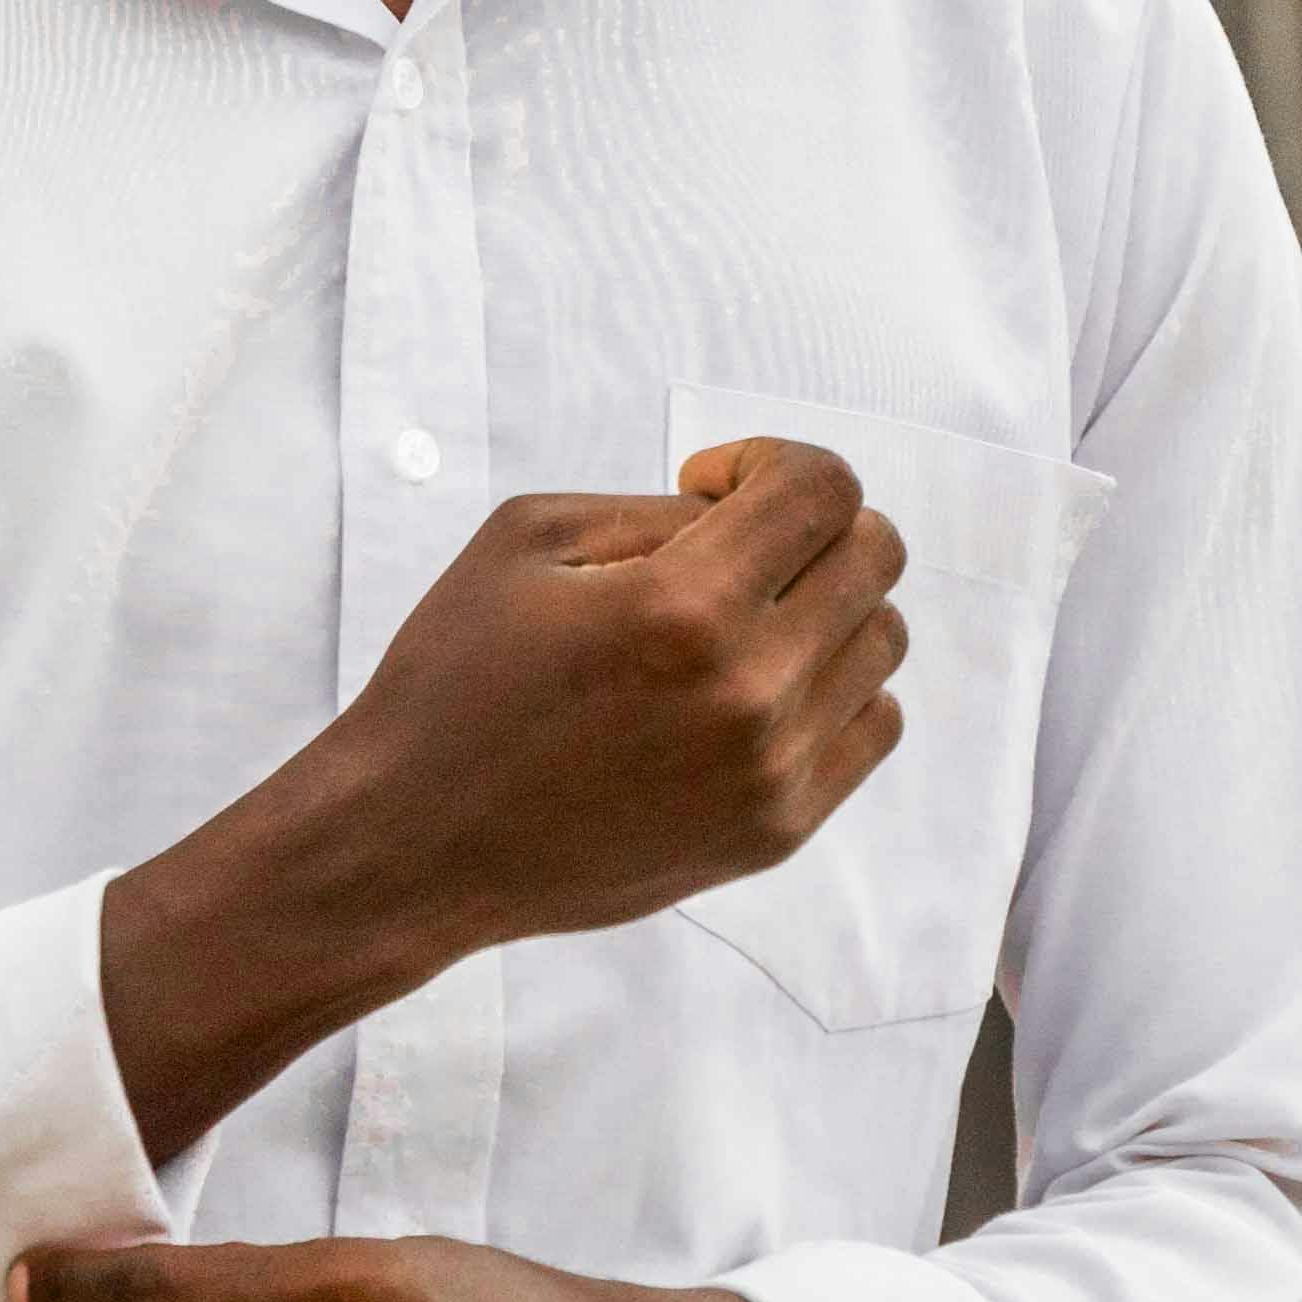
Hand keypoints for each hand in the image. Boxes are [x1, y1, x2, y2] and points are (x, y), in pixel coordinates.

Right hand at [336, 436, 908, 942]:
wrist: (418, 842)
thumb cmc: (455, 681)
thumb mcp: (528, 538)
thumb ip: (654, 507)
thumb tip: (740, 512)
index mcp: (685, 604)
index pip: (823, 489)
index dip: (773, 459)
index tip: (713, 485)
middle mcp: (750, 688)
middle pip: (874, 554)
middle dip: (811, 522)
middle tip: (735, 543)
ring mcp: (773, 769)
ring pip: (883, 639)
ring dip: (826, 604)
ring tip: (743, 619)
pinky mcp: (777, 830)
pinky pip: (872, 727)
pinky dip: (835, 686)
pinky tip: (758, 684)